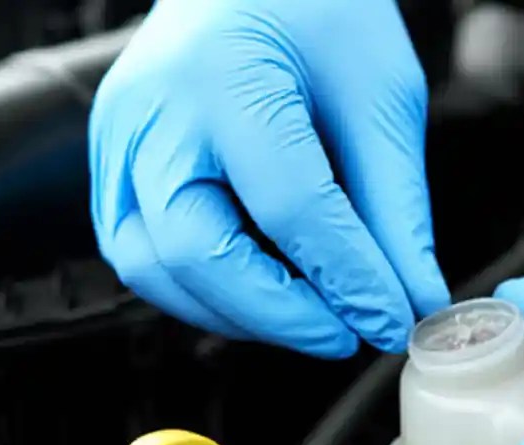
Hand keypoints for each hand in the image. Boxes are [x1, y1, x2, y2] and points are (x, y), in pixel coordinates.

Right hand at [89, 0, 448, 356]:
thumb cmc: (318, 8)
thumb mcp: (381, 94)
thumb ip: (395, 205)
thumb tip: (413, 297)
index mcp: (226, 75)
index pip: (290, 208)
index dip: (348, 280)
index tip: (393, 319)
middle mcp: (153, 110)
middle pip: (196, 252)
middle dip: (278, 314)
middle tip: (345, 334)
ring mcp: (118, 137)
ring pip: (152, 268)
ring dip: (234, 313)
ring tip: (309, 315)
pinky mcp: (110, 162)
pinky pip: (140, 252)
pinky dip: (202, 289)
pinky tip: (262, 290)